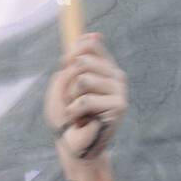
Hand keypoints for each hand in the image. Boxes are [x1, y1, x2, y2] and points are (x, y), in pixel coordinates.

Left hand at [44, 32, 127, 159]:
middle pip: (83, 60)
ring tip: (78, 111)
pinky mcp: (119, 106)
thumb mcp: (61, 84)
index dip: (73, 53)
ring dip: (72, 98)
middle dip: (68, 82)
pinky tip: (81, 121)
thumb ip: (72, 61)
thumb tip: (92, 36)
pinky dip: (75, 112)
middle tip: (72, 99)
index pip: (90, 44)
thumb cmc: (66, 116)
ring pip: (83, 80)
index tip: (66, 68)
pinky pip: (85, 100)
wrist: (71, 145)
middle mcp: (115, 76)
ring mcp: (119, 90)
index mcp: (104, 67)